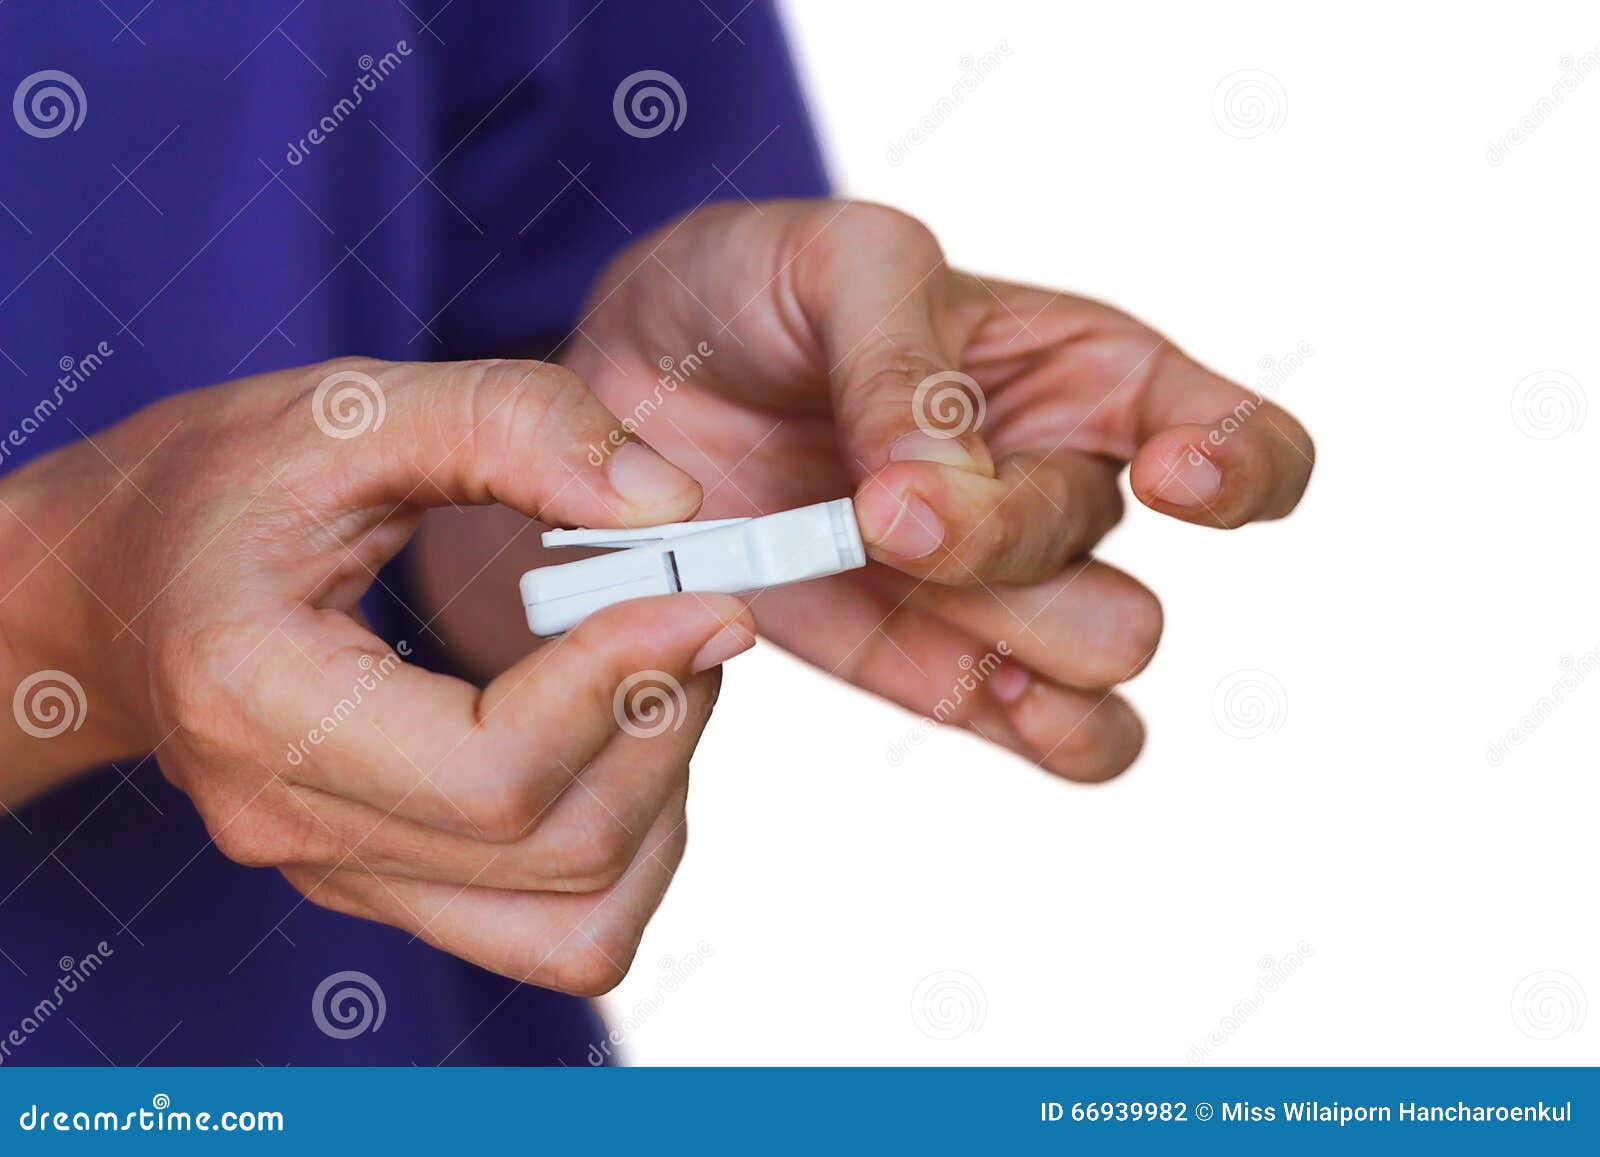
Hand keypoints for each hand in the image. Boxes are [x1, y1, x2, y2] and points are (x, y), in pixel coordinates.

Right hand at [0, 357, 752, 991]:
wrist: (104, 589)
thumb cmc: (208, 489)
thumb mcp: (347, 411)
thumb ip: (510, 425)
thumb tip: (672, 504)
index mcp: (260, 702)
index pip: (492, 769)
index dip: (625, 683)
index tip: (707, 594)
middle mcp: (296, 824)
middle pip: (555, 851)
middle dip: (665, 725)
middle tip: (693, 610)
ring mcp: (341, 874)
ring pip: (576, 924)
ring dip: (664, 800)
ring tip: (660, 675)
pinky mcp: (386, 886)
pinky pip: (555, 930)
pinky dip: (630, 848)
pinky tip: (620, 740)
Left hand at [565, 201, 1314, 780]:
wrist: (649, 377)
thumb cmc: (766, 291)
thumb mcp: (835, 265)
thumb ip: (903, 366)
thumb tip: (938, 494)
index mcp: (1084, 373)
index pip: (1245, 442)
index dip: (1237, 469)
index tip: (1165, 475)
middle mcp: (1065, 490)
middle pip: (1119, 578)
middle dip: (1003, 550)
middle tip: (882, 511)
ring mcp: (1007, 593)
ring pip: (1101, 662)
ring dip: (1003, 639)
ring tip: (894, 579)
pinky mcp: (941, 666)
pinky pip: (1062, 736)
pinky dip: (1033, 727)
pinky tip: (966, 679)